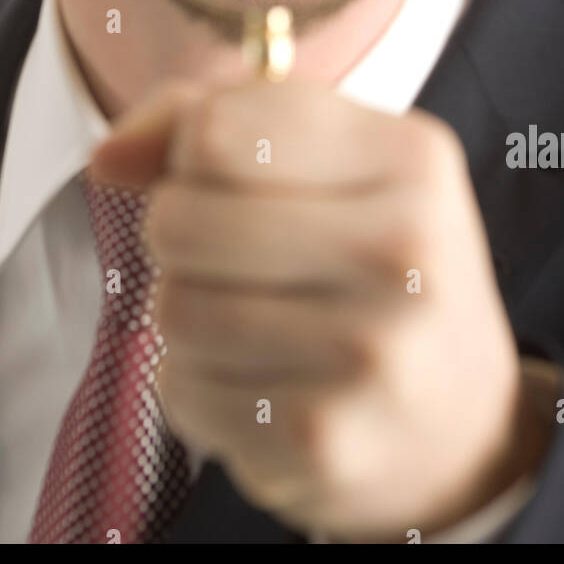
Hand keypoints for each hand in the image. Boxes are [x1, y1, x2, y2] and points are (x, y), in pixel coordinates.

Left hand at [90, 79, 555, 540]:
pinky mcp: (324, 440)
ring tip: (251, 321)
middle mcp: (404, 249)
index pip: (216, 132)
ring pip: (172, 309)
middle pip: (178, 220)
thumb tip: (104, 160)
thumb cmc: (370, 265)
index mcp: (409, 157)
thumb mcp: (326, 163)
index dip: (192, 156)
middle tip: (232, 258)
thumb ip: (208, 123)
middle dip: (178, 237)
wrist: (459, 422)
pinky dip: (199, 386)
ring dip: (186, 316)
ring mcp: (370, 352)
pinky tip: (263, 383)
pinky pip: (184, 390)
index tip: (232, 180)